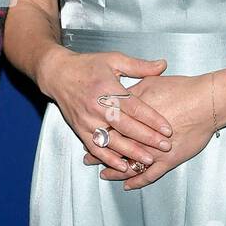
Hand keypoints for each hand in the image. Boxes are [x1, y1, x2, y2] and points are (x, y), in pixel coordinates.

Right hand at [38, 45, 175, 173]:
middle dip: (147, 139)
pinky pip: (96, 147)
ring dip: (131, 152)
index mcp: (108, 89)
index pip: (135, 107)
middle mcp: (97, 107)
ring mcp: (88, 120)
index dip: (152, 119)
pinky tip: (122, 166)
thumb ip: (139, 66)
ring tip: (148, 160)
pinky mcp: (80, 129)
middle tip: (165, 146)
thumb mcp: (114, 59)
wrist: (57, 74)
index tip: (167, 129)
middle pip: (126, 126)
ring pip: (112, 140)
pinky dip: (108, 158)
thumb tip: (163, 66)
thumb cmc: (86, 66)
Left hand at [82, 71, 216, 187]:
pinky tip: (128, 185)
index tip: (89, 138)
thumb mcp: (149, 83)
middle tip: (87, 160)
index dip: (97, 133)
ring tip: (103, 175)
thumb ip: (131, 91)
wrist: (207, 102)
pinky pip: (148, 175)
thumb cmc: (181, 90)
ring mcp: (152, 151)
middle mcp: (139, 136)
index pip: (109, 128)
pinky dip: (137, 181)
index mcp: (132, 116)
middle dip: (99, 155)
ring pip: (127, 165)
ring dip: (114, 171)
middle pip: (115, 149)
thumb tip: (117, 93)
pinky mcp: (167, 161)